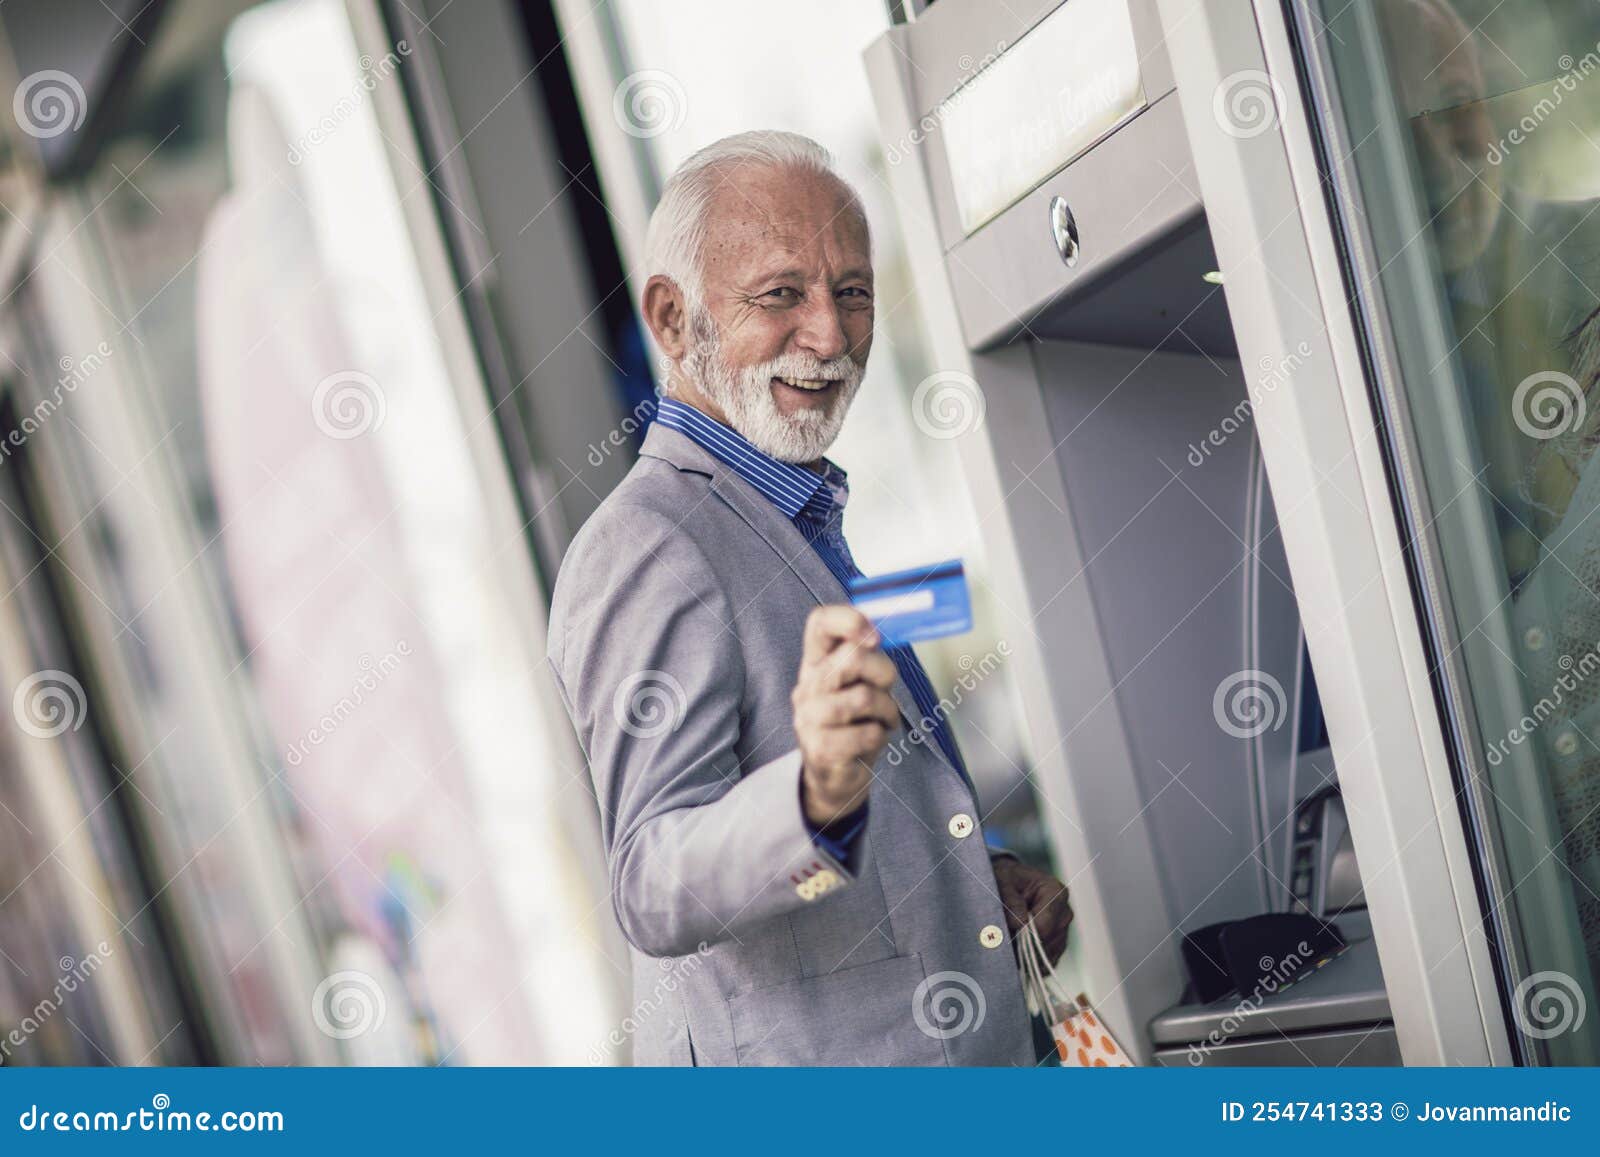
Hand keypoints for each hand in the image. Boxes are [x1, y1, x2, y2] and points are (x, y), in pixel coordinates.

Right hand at [792, 605, 899, 824]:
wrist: (836, 776)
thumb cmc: (855, 723)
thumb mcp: (861, 683)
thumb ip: (867, 658)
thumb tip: (882, 631)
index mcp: (816, 662)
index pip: (820, 623)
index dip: (849, 620)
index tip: (875, 635)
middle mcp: (808, 686)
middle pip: (851, 658)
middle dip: (883, 673)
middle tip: (886, 689)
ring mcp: (809, 718)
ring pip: (864, 697)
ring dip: (886, 710)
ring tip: (882, 719)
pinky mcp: (820, 749)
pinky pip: (868, 733)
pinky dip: (881, 735)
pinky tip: (872, 739)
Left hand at [992, 856, 1072, 961]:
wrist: (1009, 882)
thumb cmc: (1007, 879)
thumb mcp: (1002, 880)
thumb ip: (1010, 899)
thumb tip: (1019, 923)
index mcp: (1056, 892)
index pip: (1046, 924)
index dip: (1026, 934)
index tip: (1007, 934)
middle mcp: (1064, 913)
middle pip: (1048, 942)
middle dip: (1024, 945)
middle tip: (1001, 941)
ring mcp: (1062, 930)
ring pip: (1048, 955)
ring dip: (1026, 955)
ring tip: (1006, 945)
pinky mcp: (1056, 944)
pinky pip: (1046, 962)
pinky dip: (1030, 963)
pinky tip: (1015, 955)